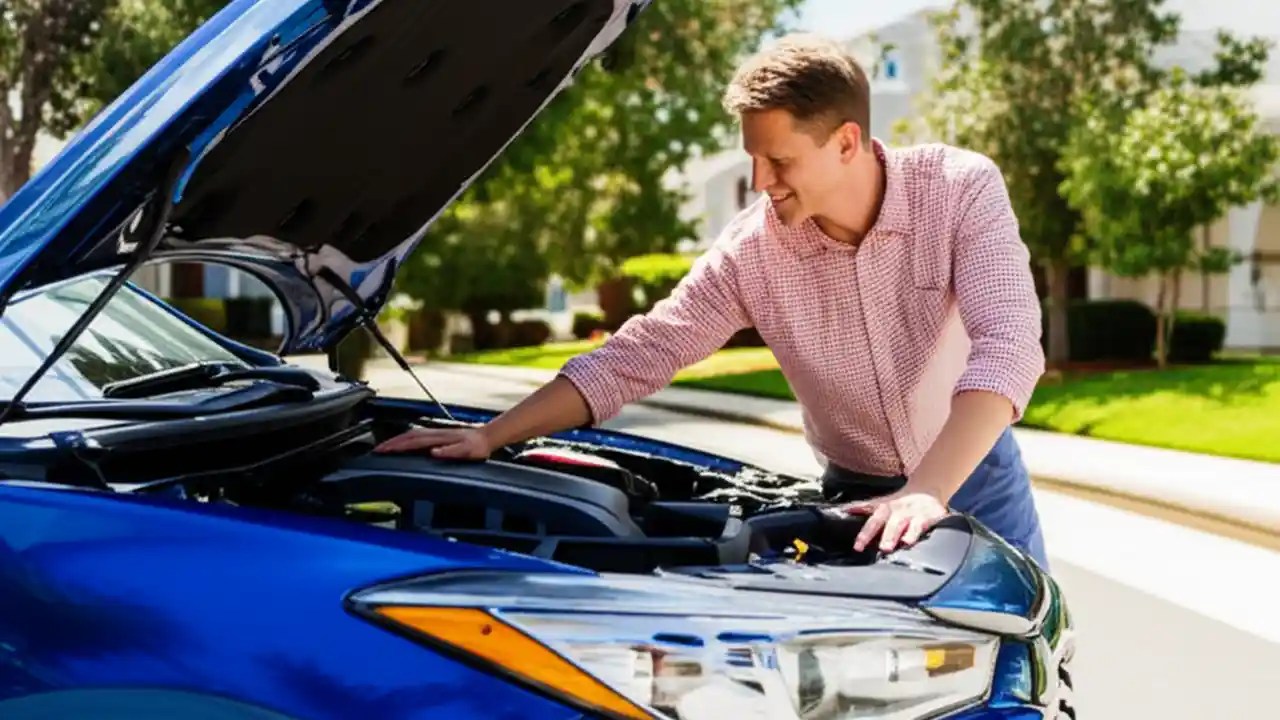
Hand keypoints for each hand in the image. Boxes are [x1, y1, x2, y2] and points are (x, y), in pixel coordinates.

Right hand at [373, 426, 492, 459]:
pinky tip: (404, 444)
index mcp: (438, 438)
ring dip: (397, 441)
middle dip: (391, 443)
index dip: (396, 446)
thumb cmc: (478, 446)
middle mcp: (435, 433)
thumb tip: (434, 452)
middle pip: (407, 437)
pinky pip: (417, 437)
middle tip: (377, 450)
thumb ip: (451, 451)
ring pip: (411, 435)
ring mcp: (436, 433)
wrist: (488, 437)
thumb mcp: (467, 451)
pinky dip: (406, 440)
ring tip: (385, 447)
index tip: (383, 450)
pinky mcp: (438, 435)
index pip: (412, 441)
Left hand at [842, 489, 947, 553]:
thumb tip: (845, 509)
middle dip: (871, 533)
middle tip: (861, 546)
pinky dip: (913, 534)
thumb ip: (865, 507)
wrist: (929, 490)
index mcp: (883, 507)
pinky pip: (919, 527)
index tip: (854, 540)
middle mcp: (894, 510)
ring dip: (891, 535)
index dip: (861, 528)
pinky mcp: (926, 517)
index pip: (868, 516)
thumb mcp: (883, 503)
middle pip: (880, 521)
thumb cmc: (902, 503)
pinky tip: (908, 542)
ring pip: (899, 525)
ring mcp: (910, 513)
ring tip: (886, 548)